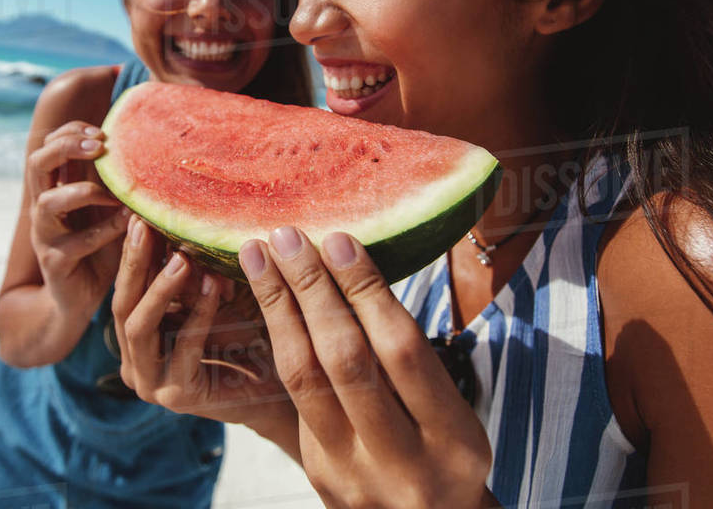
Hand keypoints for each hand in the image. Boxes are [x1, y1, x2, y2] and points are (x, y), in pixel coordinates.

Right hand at [27, 120, 126, 320]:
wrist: (76, 300)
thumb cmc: (96, 249)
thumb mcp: (102, 211)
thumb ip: (108, 184)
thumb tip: (139, 149)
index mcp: (52, 189)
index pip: (47, 146)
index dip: (70, 132)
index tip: (102, 132)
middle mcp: (42, 208)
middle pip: (36, 164)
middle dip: (66, 147)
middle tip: (99, 146)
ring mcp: (45, 236)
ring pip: (47, 203)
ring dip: (83, 191)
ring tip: (112, 194)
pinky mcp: (55, 262)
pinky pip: (76, 242)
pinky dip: (105, 229)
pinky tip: (127, 223)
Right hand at [111, 215, 291, 427]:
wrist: (277, 389)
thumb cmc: (244, 337)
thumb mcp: (207, 296)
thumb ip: (187, 272)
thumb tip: (173, 222)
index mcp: (136, 338)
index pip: (124, 290)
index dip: (130, 254)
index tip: (139, 215)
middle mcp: (134, 363)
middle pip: (121, 305)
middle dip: (134, 264)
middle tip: (145, 227)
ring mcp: (150, 383)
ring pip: (139, 328)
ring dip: (159, 289)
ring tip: (181, 257)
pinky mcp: (175, 396)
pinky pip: (182, 347)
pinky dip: (197, 314)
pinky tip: (211, 285)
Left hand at [241, 226, 494, 508]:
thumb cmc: (447, 452)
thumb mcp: (454, 414)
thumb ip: (412, 359)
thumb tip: (354, 268)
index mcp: (451, 440)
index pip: (401, 351)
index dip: (367, 291)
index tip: (339, 240)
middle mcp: (402, 463)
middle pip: (346, 360)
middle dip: (312, 290)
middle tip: (287, 236)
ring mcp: (353, 474)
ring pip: (304, 379)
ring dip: (278, 308)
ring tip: (258, 256)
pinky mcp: (318, 473)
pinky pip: (293, 397)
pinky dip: (280, 340)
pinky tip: (267, 301)